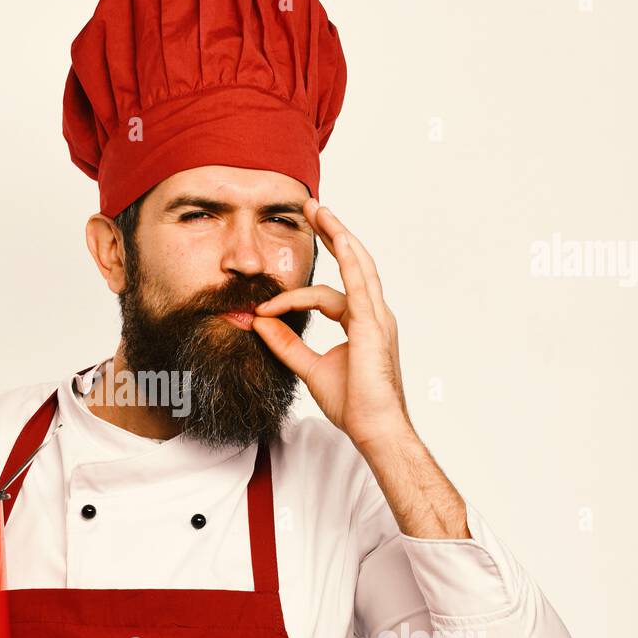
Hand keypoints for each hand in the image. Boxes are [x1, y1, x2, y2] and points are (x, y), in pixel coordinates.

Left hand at [252, 198, 412, 449]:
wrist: (373, 428)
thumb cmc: (352, 405)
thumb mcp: (309, 368)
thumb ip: (286, 345)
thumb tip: (260, 323)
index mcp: (361, 324)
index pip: (326, 296)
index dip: (292, 299)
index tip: (264, 309)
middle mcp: (373, 314)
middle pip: (353, 264)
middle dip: (333, 235)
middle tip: (313, 209)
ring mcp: (377, 316)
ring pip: (359, 264)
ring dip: (339, 234)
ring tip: (320, 210)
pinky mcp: (374, 323)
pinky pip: (360, 282)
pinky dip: (348, 258)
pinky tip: (337, 237)